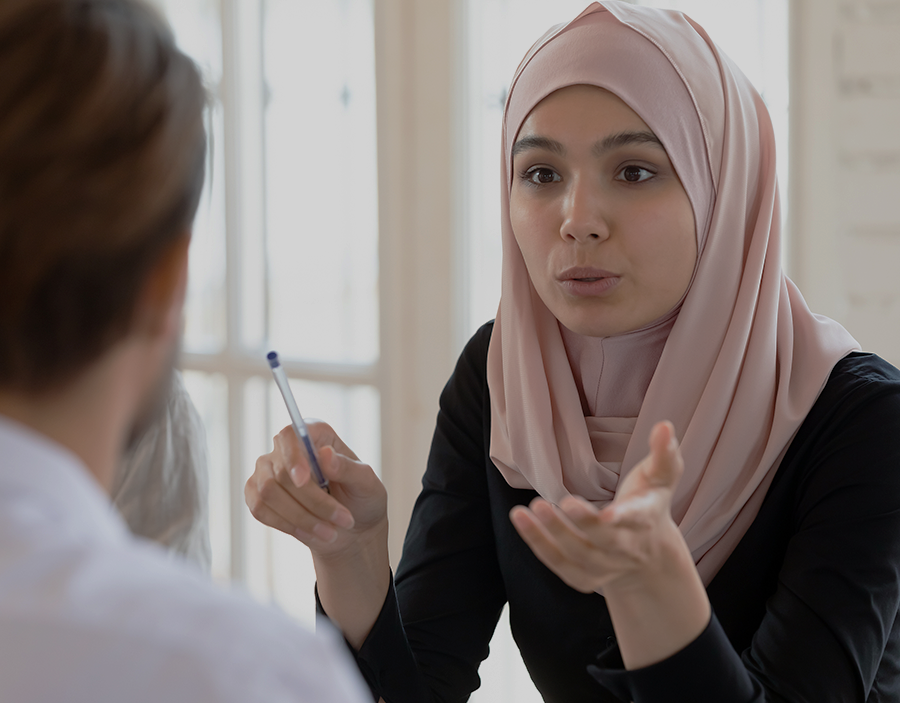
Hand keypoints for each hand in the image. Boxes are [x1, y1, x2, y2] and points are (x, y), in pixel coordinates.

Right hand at [245, 421, 386, 557]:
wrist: (349, 528)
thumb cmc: (360, 498)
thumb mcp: (366, 483)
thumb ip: (348, 468)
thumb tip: (325, 454)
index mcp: (315, 434)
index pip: (291, 435)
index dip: (294, 457)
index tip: (303, 481)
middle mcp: (286, 448)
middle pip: (282, 471)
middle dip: (313, 502)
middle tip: (343, 520)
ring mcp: (267, 470)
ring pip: (269, 493)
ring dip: (302, 518)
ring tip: (331, 533)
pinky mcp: (257, 494)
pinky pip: (260, 509)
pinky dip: (287, 525)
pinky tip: (310, 533)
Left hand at [511, 421, 709, 668]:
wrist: (649, 555)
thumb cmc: (649, 503)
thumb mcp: (661, 477)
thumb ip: (664, 453)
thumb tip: (665, 426)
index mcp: (646, 519)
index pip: (636, 519)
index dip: (622, 518)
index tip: (607, 514)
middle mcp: (627, 547)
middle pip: (604, 540)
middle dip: (579, 525)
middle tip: (549, 503)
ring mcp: (606, 566)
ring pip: (578, 555)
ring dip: (551, 535)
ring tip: (526, 510)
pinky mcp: (585, 577)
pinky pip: (560, 564)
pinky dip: (539, 545)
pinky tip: (522, 520)